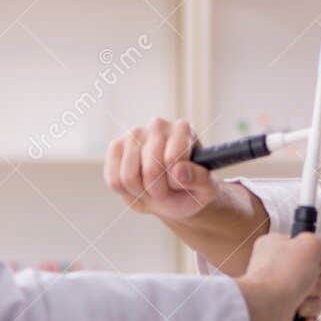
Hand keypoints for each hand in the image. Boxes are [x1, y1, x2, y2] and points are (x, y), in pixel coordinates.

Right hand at [105, 118, 220, 220]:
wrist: (173, 192)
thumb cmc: (190, 188)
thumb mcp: (206, 189)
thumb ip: (199, 179)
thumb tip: (179, 171)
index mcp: (182, 129)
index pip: (172, 160)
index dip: (175, 182)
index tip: (180, 185)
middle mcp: (157, 125)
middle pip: (150, 170)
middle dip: (158, 191)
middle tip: (165, 193)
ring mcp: (133, 134)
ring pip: (129, 177)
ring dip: (141, 194)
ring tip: (152, 191)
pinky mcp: (116, 147)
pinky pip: (114, 180)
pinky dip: (126, 193)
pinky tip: (138, 188)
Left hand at [235, 232, 320, 320]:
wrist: (263, 311)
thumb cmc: (279, 277)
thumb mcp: (310, 246)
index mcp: (278, 248)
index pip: (310, 250)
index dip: (318, 258)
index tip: (316, 261)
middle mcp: (279, 271)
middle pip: (317, 277)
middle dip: (317, 285)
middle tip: (305, 284)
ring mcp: (281, 295)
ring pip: (315, 299)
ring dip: (313, 304)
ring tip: (299, 304)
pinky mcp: (284, 317)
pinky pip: (309, 319)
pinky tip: (302, 320)